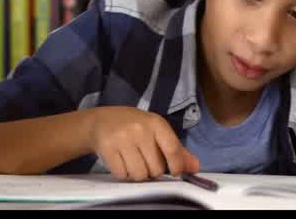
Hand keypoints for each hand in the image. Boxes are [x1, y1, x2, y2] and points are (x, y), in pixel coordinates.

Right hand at [85, 106, 199, 181]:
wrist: (100, 121)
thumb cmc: (133, 126)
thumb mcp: (155, 131)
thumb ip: (176, 149)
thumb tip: (194, 167)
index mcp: (155, 123)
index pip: (172, 148)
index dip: (176, 165)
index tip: (174, 173)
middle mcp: (139, 129)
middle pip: (155, 168)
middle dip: (152, 171)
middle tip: (145, 161)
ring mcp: (122, 138)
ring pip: (139, 174)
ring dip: (137, 174)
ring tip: (132, 161)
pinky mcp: (107, 147)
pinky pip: (122, 174)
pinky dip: (123, 173)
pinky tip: (120, 161)